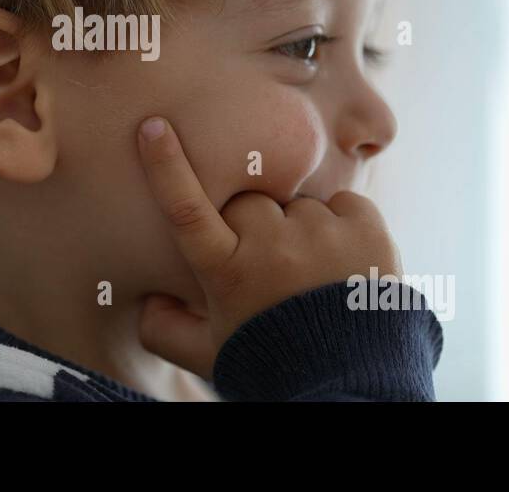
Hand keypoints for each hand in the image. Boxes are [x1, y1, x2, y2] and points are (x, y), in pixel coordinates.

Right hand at [134, 116, 403, 380]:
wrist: (352, 383)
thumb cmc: (272, 363)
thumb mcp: (208, 355)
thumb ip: (164, 328)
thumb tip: (144, 300)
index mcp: (225, 270)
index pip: (185, 209)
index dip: (165, 164)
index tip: (152, 125)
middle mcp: (269, 245)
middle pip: (248, 203)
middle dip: (254, 226)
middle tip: (272, 271)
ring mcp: (318, 234)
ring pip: (297, 205)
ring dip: (301, 231)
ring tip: (314, 278)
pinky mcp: (364, 228)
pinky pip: (344, 203)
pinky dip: (343, 225)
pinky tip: (343, 264)